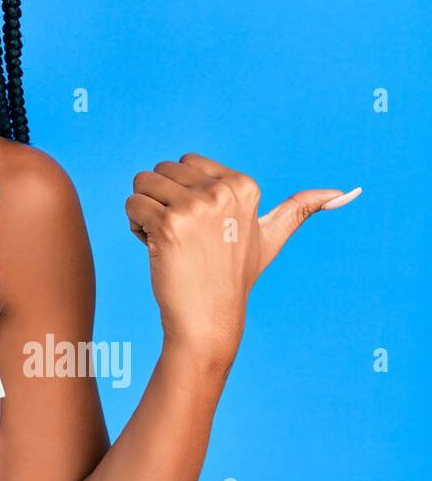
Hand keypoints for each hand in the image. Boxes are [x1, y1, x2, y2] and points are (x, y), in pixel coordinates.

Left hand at [126, 152, 360, 365]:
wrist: (209, 318)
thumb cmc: (234, 276)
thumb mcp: (272, 238)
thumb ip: (301, 210)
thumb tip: (348, 192)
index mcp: (244, 185)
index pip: (184, 162)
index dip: (183, 193)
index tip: (202, 226)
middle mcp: (223, 191)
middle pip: (160, 169)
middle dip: (160, 200)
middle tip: (183, 237)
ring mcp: (196, 207)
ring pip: (142, 183)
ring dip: (145, 212)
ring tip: (168, 241)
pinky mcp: (169, 224)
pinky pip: (132, 204)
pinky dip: (135, 226)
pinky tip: (154, 248)